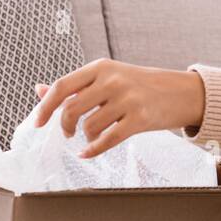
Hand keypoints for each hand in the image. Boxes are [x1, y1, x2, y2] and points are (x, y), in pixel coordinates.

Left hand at [32, 58, 205, 159]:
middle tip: (67, 133)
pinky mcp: (140, 118)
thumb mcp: (108, 77)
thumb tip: (39, 90)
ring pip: (89, 126)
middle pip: (71, 108)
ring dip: (85, 138)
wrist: (181, 92)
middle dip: (64, 126)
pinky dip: (93, 150)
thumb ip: (76, 85)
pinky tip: (88, 153)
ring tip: (92, 137)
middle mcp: (113, 81)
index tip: (38, 122)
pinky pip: (107, 140)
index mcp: (101, 67)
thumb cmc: (141, 85)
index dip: (45, 107)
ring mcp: (128, 99)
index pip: (62, 86)